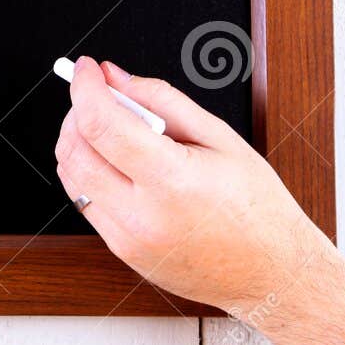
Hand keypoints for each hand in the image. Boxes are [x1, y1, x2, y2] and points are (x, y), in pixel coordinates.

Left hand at [54, 56, 333, 315]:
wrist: (272, 275)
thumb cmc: (259, 209)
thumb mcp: (221, 139)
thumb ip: (162, 100)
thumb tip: (116, 78)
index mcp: (173, 181)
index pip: (102, 125)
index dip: (86, 88)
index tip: (88, 70)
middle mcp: (143, 216)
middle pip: (75, 151)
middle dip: (77, 113)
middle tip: (100, 97)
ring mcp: (128, 240)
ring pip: (72, 177)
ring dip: (79, 142)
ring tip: (114, 130)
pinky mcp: (122, 252)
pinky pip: (86, 202)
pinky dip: (91, 173)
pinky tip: (121, 165)